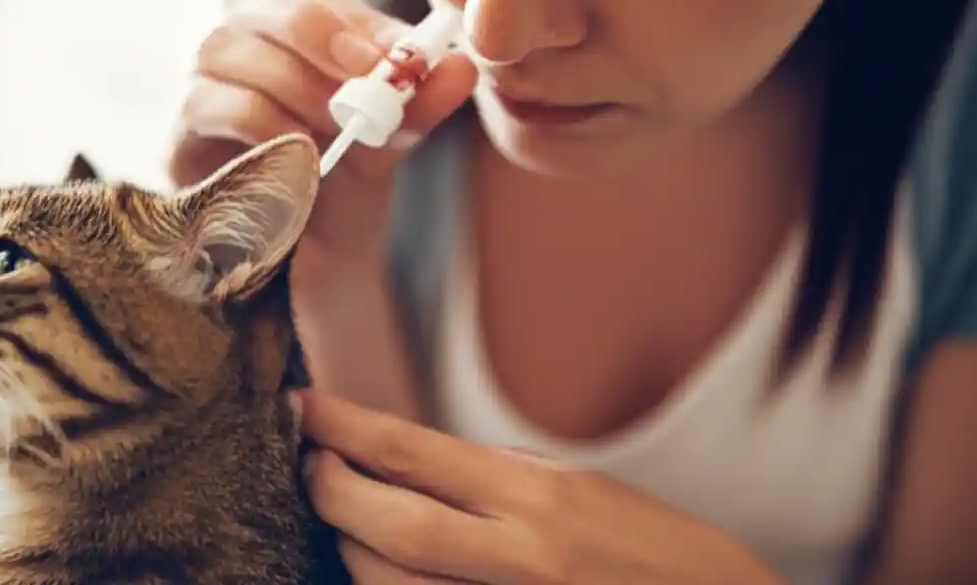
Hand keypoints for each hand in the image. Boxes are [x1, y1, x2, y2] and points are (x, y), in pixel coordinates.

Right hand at [168, 0, 477, 276]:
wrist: (303, 244)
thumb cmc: (343, 170)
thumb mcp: (392, 136)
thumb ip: (423, 101)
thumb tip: (463, 67)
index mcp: (291, 18)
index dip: (358, 21)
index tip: (399, 60)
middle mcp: (239, 33)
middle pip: (263, 3)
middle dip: (321, 37)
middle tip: (370, 78)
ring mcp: (201, 74)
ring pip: (234, 49)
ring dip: (297, 86)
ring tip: (341, 127)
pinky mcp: (181, 124)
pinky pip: (212, 103)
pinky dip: (263, 123)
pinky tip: (301, 153)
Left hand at [297, 389, 785, 583]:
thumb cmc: (670, 561)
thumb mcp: (592, 493)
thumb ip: (506, 480)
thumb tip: (424, 463)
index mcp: (544, 498)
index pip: (412, 451)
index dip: (343, 427)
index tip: (306, 408)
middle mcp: (523, 557)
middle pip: (386, 526)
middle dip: (330, 491)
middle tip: (309, 464)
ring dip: (350, 550)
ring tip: (342, 519)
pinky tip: (381, 570)